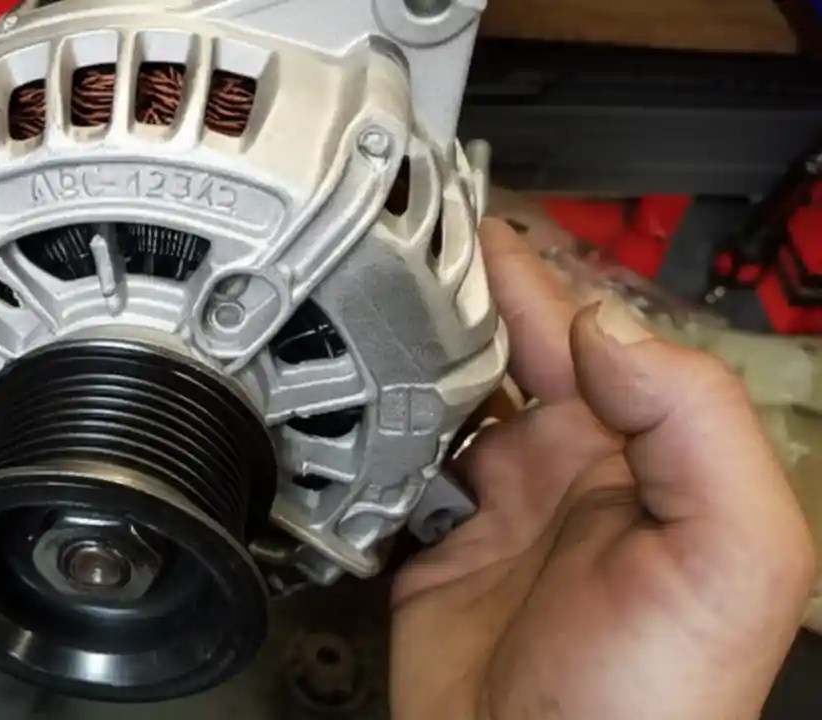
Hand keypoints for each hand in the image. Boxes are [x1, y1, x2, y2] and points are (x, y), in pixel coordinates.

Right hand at [389, 221, 815, 718]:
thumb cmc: (654, 703)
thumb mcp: (735, 555)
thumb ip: (692, 421)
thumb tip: (605, 326)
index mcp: (639, 451)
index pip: (582, 329)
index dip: (530, 271)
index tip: (468, 219)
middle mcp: (566, 469)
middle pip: (502, 351)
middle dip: (453, 296)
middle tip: (392, 246)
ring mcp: (494, 509)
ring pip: (442, 400)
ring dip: (406, 356)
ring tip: (358, 309)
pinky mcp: (432, 550)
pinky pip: (396, 468)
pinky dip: (372, 432)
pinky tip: (349, 403)